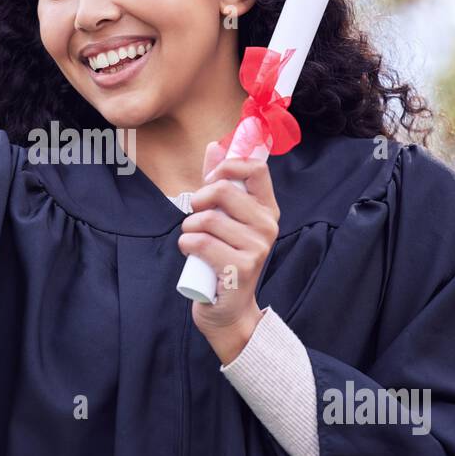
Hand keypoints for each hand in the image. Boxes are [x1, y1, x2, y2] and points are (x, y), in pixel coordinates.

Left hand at [177, 141, 279, 363]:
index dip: (227, 166)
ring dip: (188, 228)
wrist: (228, 309)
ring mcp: (257, 248)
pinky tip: (191, 253)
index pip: (256, 168)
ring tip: (193, 241)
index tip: (210, 179)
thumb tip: (214, 146)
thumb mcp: (224, 218)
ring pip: (206, 218)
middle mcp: (268, 226)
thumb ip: (220, 182)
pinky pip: (200, 242)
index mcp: (267, 209)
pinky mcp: (241, 269)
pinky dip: (186, 244)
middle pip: (222, 190)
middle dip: (197, 202)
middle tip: (195, 218)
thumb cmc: (223, 258)